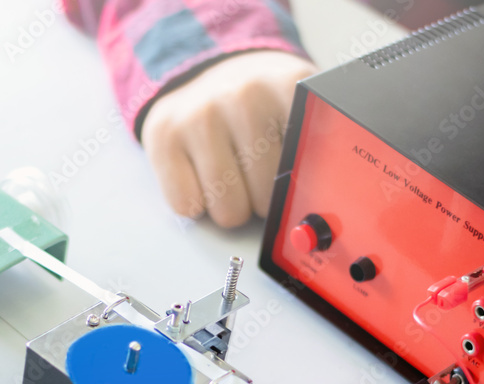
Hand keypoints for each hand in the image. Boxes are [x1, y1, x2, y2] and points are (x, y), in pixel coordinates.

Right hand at [142, 50, 316, 227]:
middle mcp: (242, 96)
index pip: (307, 172)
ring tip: (230, 175)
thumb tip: (320, 200)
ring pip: (228, 210)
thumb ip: (318, 144)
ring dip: (231, 206)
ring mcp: (198, 116)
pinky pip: (187, 206)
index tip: (296, 177)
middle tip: (255, 172)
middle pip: (266, 199)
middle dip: (262, 199)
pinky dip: (195, 202)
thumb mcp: (297, 109)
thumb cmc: (257, 107)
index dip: (300, 186)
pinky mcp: (163, 137)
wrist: (205, 72)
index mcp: (287, 86)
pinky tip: (201, 175)